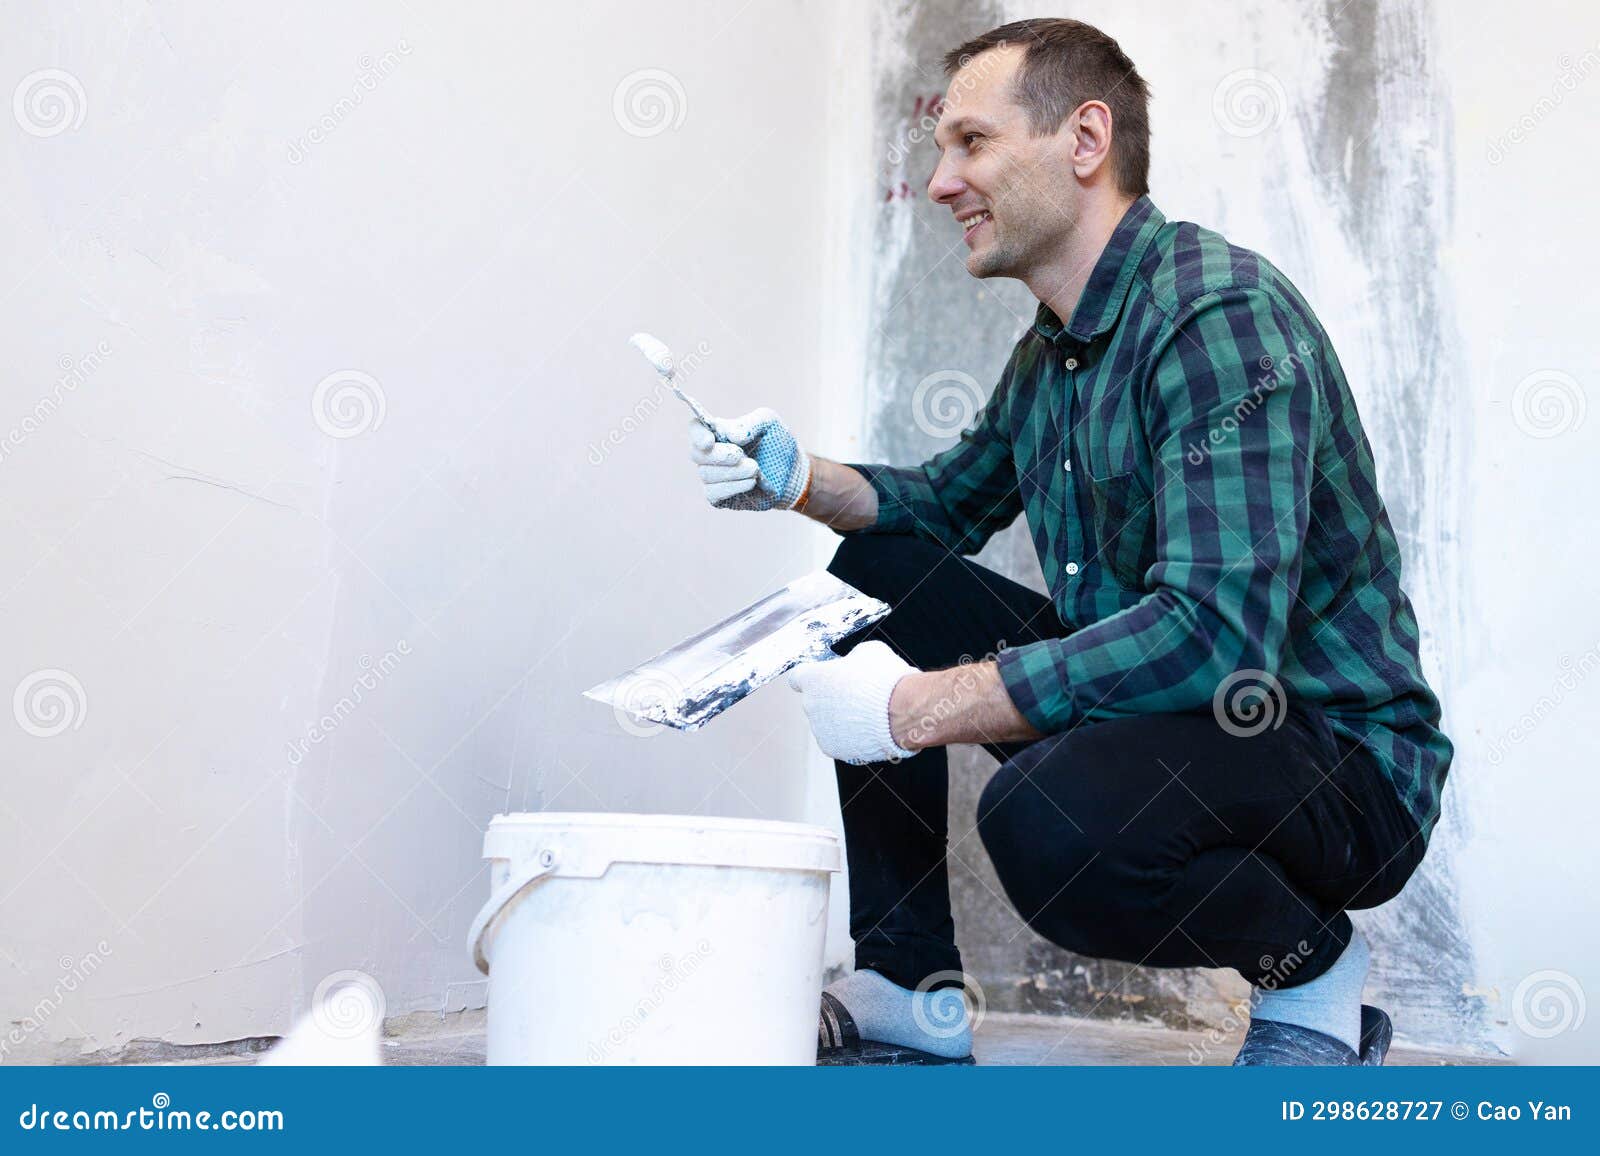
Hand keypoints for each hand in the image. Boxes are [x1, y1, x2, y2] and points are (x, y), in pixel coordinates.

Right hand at [688, 407, 811, 510]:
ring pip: (707, 474)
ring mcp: (712, 476)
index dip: (698, 435)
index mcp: (717, 432)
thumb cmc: (776, 444)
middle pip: (697, 454)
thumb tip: (732, 435)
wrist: (791, 474)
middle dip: (719, 455)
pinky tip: (751, 482)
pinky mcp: (718, 496)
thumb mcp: (769, 424)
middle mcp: (710, 454)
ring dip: (733, 472)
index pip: (696, 429)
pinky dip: (733, 487)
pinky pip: (713, 493)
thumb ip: (749, 423)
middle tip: (741, 455)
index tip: (710, 441)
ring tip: (755, 468)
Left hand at [788, 641, 918, 764]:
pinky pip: (839, 739)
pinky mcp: (832, 748)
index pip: (798, 678)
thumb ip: (852, 658)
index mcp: (812, 678)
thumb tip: (855, 663)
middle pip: (815, 701)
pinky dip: (851, 736)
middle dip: (832, 698)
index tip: (824, 678)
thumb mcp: (869, 652)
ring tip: (869, 713)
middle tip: (857, 695)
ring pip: (827, 722)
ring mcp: (819, 729)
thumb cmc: (885, 679)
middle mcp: (810, 705)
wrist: (901, 711)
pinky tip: (869, 728)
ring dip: (842, 718)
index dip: (813, 677)